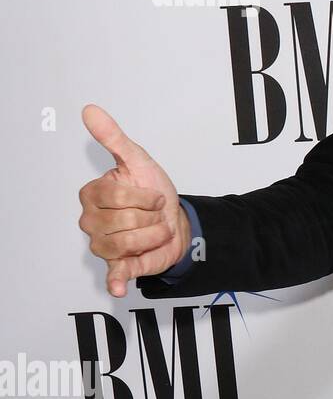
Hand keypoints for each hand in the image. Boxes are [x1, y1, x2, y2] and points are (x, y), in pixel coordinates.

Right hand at [78, 104, 190, 297]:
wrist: (175, 218)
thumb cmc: (153, 190)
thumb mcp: (138, 160)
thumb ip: (113, 138)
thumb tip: (90, 110)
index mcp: (93, 195)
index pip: (117, 196)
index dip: (144, 196)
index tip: (153, 195)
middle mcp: (91, 221)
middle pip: (124, 221)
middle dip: (151, 216)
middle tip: (154, 214)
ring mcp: (102, 245)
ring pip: (129, 243)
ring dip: (155, 234)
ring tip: (155, 229)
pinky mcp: (119, 265)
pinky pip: (114, 274)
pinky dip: (116, 282)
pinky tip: (118, 287)